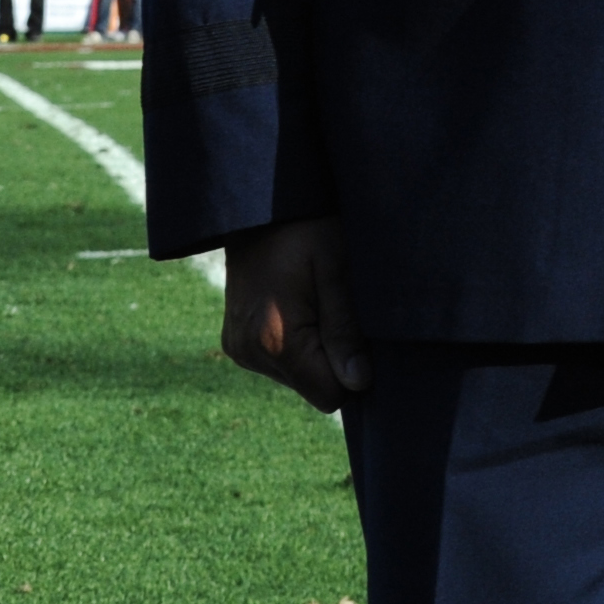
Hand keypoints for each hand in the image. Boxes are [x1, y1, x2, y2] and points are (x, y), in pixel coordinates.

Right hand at [222, 216, 368, 411]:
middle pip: (314, 386)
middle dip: (337, 358)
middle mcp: (249, 353)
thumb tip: (359, 383)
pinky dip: (300, 342)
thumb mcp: (338, 271)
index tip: (366, 335)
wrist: (260, 209)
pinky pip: (281, 361)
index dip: (356, 371)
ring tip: (321, 301)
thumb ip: (346, 330)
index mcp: (273, 339)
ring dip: (319, 349)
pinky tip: (304, 306)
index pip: (329, 394)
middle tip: (343, 308)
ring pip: (299, 375)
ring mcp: (239, 349)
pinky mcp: (237, 342)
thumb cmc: (308, 231)